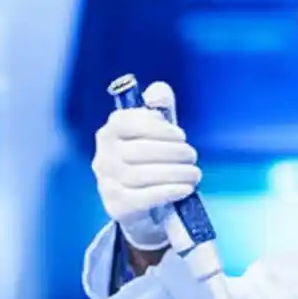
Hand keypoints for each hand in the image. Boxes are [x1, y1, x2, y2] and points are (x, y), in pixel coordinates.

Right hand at [91, 81, 200, 249]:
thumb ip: (158, 109)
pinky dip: (168, 191)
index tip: (179, 135)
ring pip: (143, 174)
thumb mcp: (155, 135)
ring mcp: (106, 183)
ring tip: (194, 173)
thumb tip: (159, 90)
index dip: (157, 128)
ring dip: (176, 173)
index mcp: (109, 133)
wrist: (142, 208)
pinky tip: (185, 188)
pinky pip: (144, 197)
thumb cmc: (149, 164)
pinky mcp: (116, 206)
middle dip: (173, 152)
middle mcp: (103, 157)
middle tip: (192, 156)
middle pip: (139, 150)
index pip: (127, 123)